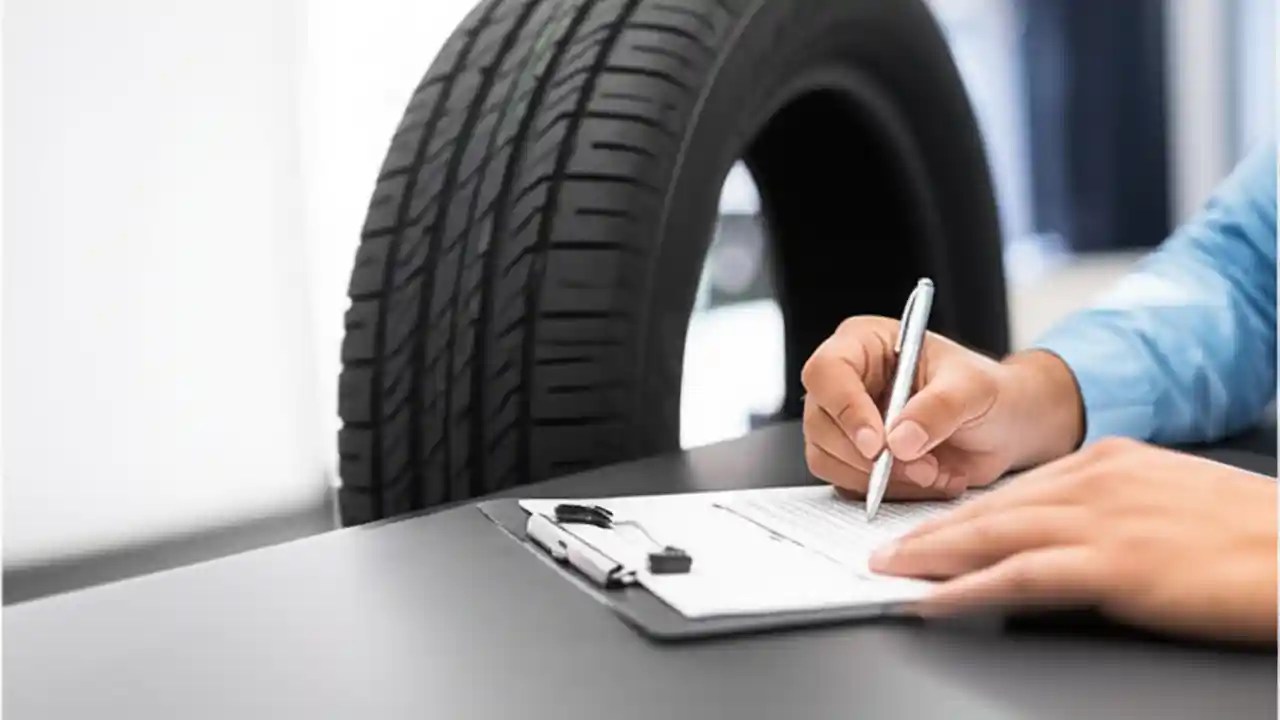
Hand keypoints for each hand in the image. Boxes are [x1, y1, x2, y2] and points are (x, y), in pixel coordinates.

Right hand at [801, 316, 1082, 499]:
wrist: (1004, 429)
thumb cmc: (988, 392)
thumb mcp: (973, 389)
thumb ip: (938, 409)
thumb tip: (899, 441)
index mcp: (864, 343)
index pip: (828, 371)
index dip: (846, 408)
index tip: (878, 443)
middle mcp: (846, 381)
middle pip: (820, 421)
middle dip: (869, 455)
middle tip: (920, 466)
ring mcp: (844, 422)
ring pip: (827, 458)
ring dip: (879, 477)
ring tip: (932, 470)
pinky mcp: (851, 458)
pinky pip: (847, 483)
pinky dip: (887, 491)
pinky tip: (927, 478)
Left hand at [871, 438, 1277, 643]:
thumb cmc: (1249, 531)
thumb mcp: (1170, 496)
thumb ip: (1115, 504)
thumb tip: (1074, 530)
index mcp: (1109, 459)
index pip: (1017, 489)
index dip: (964, 512)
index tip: (930, 527)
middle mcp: (1094, 480)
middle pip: (992, 507)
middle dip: (932, 531)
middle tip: (885, 549)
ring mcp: (1100, 519)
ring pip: (992, 535)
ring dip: (932, 556)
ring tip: (889, 571)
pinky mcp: (1112, 562)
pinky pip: (1019, 576)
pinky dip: (968, 588)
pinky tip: (933, 600)